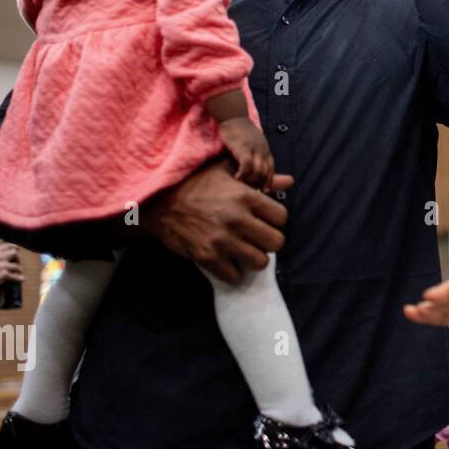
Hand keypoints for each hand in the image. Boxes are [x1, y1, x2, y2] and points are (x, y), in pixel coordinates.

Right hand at [0, 243, 23, 293]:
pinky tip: (21, 279)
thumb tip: (6, 256)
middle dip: (17, 259)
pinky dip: (19, 278)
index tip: (17, 251)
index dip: (14, 248)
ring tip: (17, 274)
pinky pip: (16, 276)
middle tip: (16, 265)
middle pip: (15, 254)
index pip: (8, 245)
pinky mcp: (3, 274)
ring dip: (18, 271)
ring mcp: (1, 265)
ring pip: (17, 266)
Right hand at [141, 161, 293, 283]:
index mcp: (245, 196)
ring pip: (260, 262)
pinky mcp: (207, 257)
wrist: (159, 202)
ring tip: (244, 250)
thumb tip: (289, 181)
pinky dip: (232, 271)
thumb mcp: (227, 172)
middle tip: (257, 238)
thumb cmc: (196, 183)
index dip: (275, 220)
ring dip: (254, 258)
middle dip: (269, 241)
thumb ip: (261, 179)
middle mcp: (237, 219)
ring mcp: (222, 240)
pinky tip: (226, 259)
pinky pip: (235, 275)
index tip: (265, 220)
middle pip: (276, 242)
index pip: (282, 217)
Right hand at [217, 117, 274, 189]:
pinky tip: (236, 178)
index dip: (268, 181)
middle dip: (260, 184)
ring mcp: (254, 149)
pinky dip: (243, 174)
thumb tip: (252, 169)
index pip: (271, 169)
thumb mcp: (251, 144)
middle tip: (251, 192)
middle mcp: (263, 151)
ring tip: (242, 186)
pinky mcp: (243, 147)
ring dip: (251, 181)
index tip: (264, 190)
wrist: (233, 115)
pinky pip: (247, 165)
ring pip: (259, 171)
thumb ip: (254, 155)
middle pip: (266, 172)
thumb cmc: (239, 131)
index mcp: (265, 150)